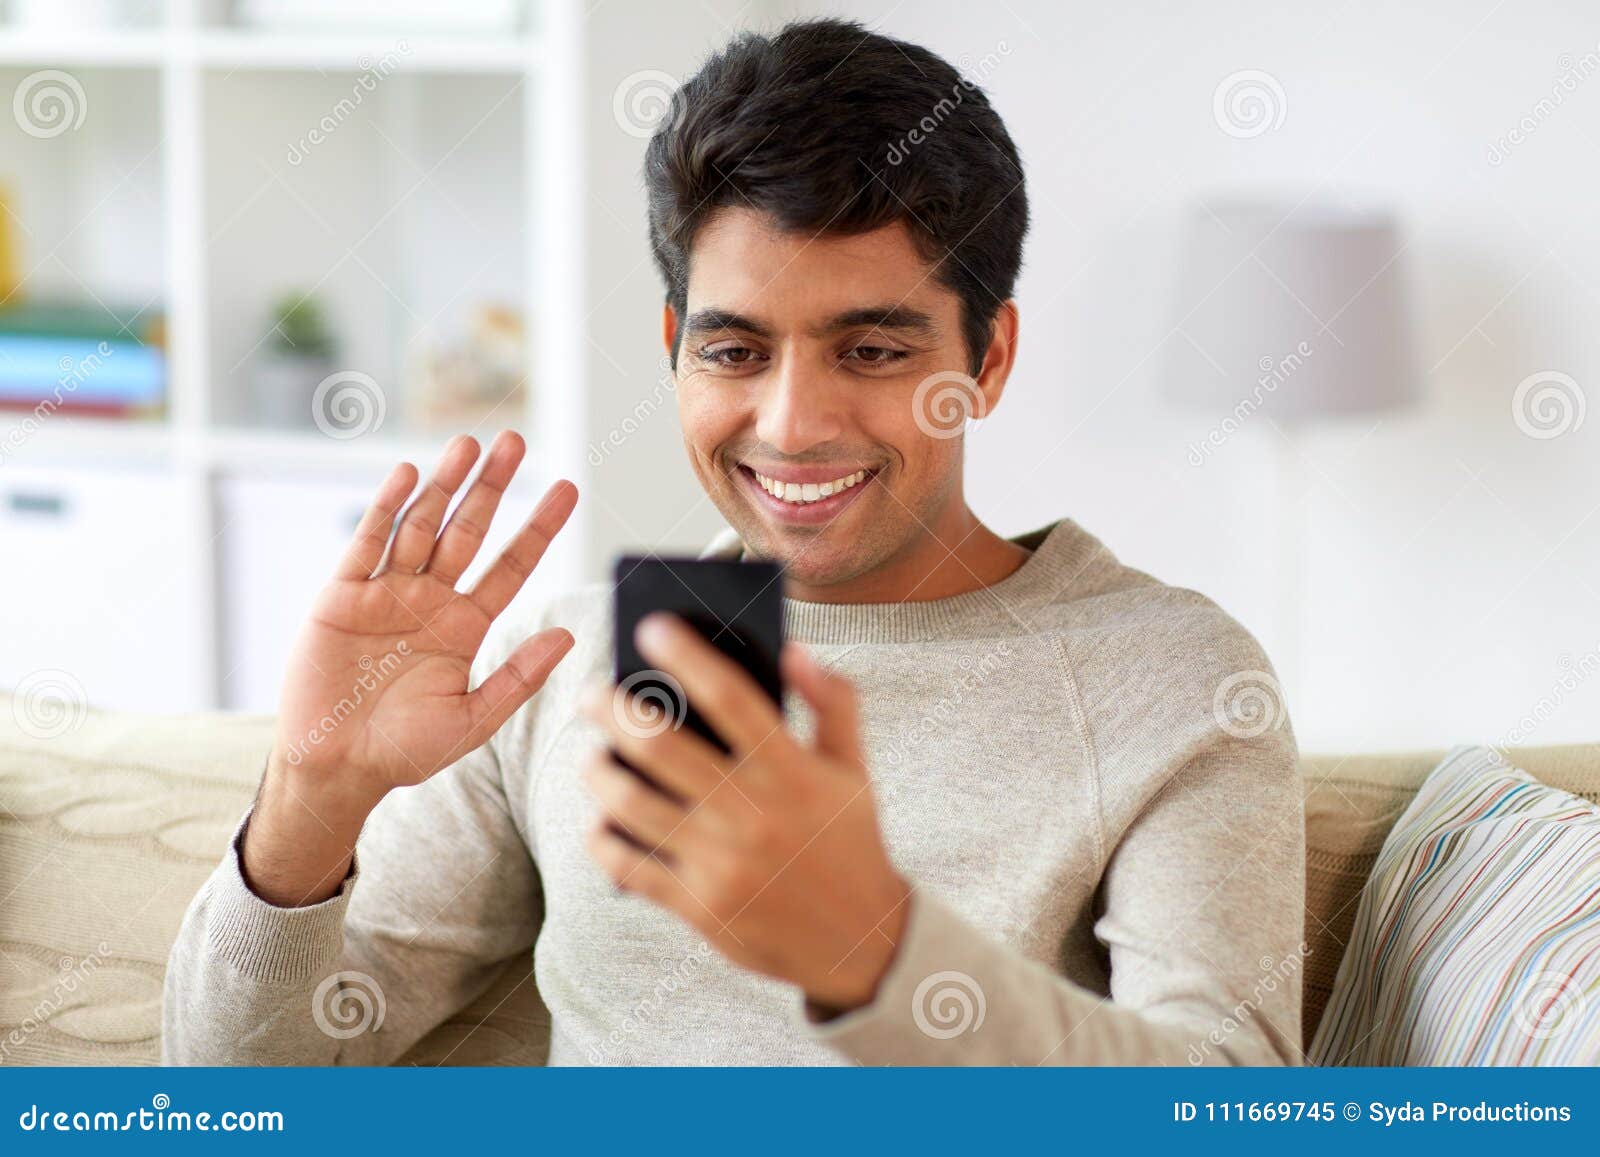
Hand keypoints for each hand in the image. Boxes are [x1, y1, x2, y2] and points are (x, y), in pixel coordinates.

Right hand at [244, 432, 575, 907]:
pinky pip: (368, 544)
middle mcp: (430, 600)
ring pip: (421, 527)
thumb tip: (566, 636)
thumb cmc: (405, 751)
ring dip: (443, 485)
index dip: (538, 527)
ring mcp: (386, 593)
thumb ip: (519, 677)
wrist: (337, 768)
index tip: (568, 489)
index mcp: (466, 626)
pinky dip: (387, 509)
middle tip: (515, 442)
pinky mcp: (343, 596)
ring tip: (467, 444)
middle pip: (468, 531)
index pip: (512, 565)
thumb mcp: (473, 719)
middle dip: (491, 487)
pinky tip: (408, 475)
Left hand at [579, 614, 910, 1011]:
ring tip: (591, 755)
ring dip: (597, 770)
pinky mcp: (698, 906)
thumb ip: (833, 702)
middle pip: (661, 745)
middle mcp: (751, 813)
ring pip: (630, 803)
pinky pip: (628, 865)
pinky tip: (599, 818)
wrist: (861, 941)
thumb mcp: (855, 769)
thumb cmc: (850, 842)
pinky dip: (602, 837)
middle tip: (590, 693)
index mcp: (791, 772)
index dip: (686, 655)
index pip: (729, 696)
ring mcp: (721, 863)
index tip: (651, 627)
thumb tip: (793, 651)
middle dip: (612, 708)